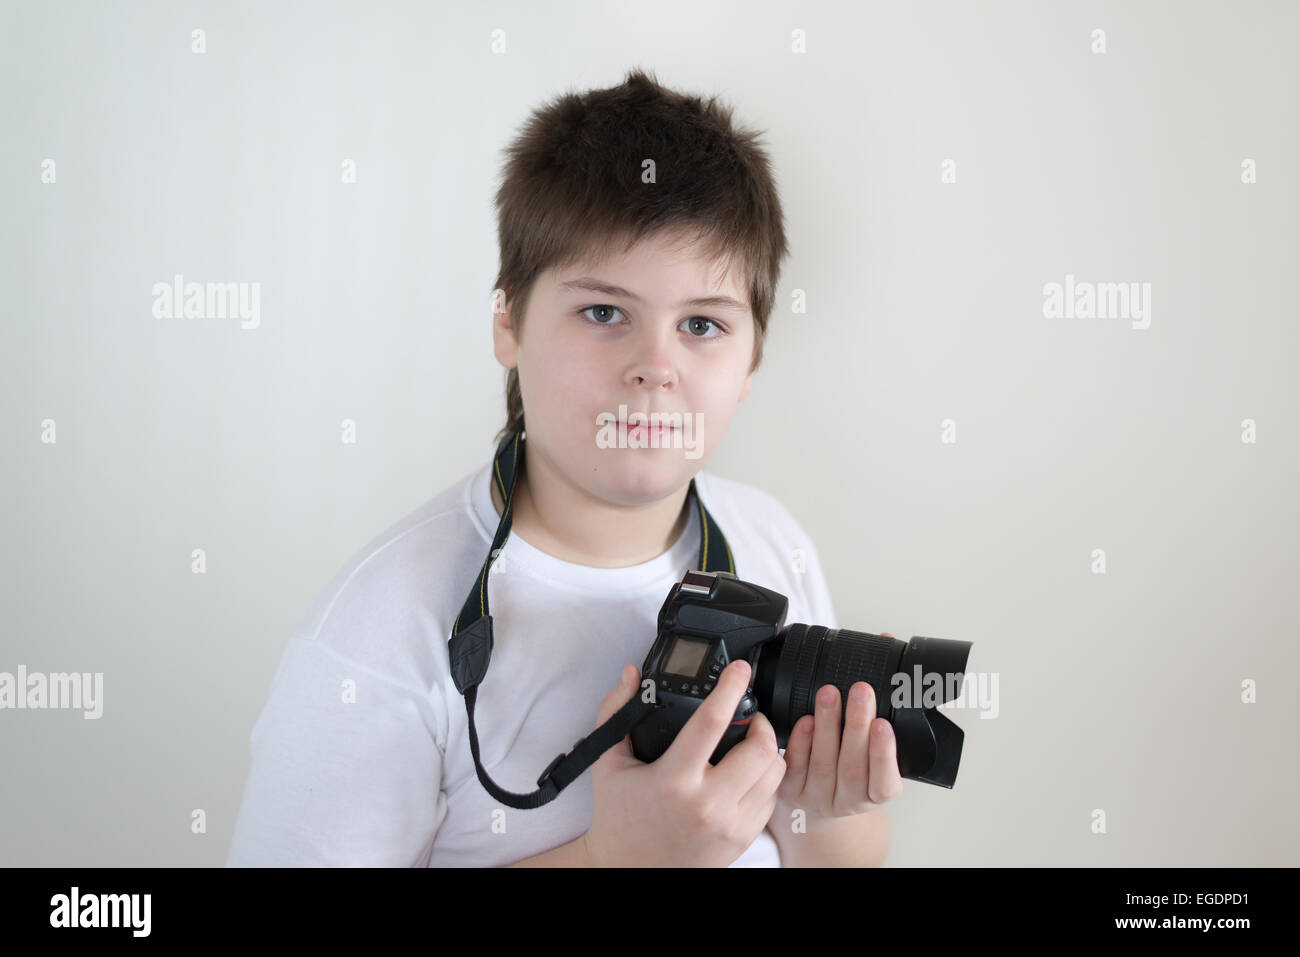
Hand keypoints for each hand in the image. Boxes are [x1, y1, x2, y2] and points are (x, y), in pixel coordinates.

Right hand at [583, 659, 786, 866]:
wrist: (629, 870)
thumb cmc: (619, 817)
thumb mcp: (607, 762)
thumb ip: (615, 711)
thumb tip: (631, 675)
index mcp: (673, 780)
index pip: (711, 723)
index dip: (730, 688)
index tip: (740, 669)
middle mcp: (706, 804)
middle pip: (760, 749)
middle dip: (761, 723)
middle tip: (748, 716)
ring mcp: (729, 825)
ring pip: (774, 773)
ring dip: (767, 750)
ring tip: (749, 743)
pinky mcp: (742, 839)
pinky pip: (772, 799)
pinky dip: (766, 779)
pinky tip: (746, 773)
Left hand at [774, 636, 903, 821]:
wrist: (815, 800)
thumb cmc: (850, 763)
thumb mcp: (872, 742)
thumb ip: (882, 698)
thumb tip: (886, 641)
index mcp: (875, 792)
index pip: (886, 783)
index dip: (886, 754)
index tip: (884, 724)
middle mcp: (847, 801)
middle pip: (852, 767)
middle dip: (856, 725)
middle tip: (862, 691)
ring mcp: (817, 798)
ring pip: (823, 764)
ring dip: (827, 725)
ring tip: (829, 694)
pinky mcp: (789, 792)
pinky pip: (794, 766)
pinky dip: (800, 741)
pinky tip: (805, 719)